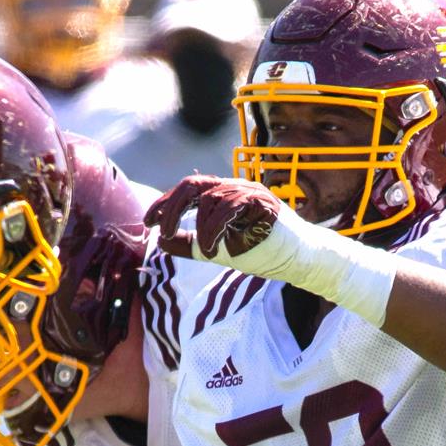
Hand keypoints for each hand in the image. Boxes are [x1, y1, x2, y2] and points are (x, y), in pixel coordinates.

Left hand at [146, 176, 286, 265]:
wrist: (297, 261)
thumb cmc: (260, 252)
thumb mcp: (215, 250)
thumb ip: (189, 244)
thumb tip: (160, 241)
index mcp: (222, 194)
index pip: (187, 190)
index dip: (164, 203)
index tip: (148, 222)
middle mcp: (234, 187)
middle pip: (193, 184)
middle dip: (172, 207)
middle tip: (162, 230)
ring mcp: (249, 191)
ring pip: (212, 198)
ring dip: (201, 228)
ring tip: (204, 252)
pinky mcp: (263, 201)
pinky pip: (231, 206)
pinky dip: (216, 228)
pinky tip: (212, 249)